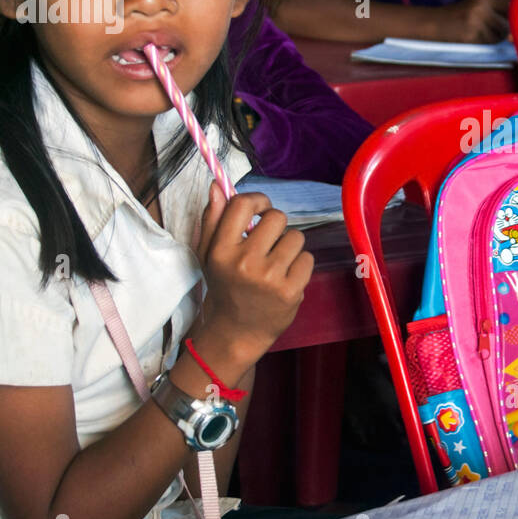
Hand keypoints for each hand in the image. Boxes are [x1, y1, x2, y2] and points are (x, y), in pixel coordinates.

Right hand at [192, 184, 313, 370]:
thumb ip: (212, 219)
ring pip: (296, 237)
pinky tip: (286, 277)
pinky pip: (308, 258)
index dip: (258, 200)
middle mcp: (245, 262)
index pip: (243, 205)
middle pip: (277, 217)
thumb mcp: (209, 255)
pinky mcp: (291, 291)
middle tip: (269, 243)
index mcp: (221, 250)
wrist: (237, 332)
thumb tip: (217, 187)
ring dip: (290, 246)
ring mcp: (269, 278)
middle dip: (276, 226)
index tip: (261, 209)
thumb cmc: (225, 287)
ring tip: (277, 262)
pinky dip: (300, 265)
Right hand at [437, 0, 508, 42]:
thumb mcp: (476, 7)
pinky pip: (486, 44)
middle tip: (485, 31)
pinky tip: (470, 38)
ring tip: (476, 34)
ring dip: (491, 40)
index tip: (509, 25)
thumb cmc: (456, 17)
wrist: (431, 22)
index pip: (511, 7)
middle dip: (501, 32)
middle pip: (506, 25)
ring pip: (498, 37)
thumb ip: (496, 14)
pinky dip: (482, 44)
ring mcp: (476, 21)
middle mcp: (483, 7)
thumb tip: (514, 34)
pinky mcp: (470, 35)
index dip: (513, 18)